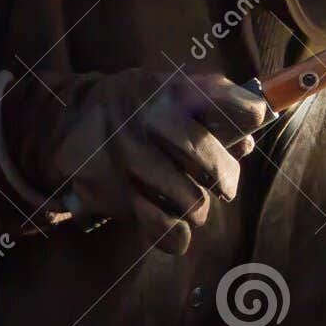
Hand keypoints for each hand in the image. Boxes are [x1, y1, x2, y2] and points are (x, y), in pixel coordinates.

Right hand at [9, 69, 268, 252]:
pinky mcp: (108, 187)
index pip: (234, 105)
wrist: (71, 114)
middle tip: (224, 187)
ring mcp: (128, 153)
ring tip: (190, 203)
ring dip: (197, 209)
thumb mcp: (174, 91)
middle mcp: (152, 117)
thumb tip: (248, 144)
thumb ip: (214, 111)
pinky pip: (159, 225)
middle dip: (226, 181)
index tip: (254, 123)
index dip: (250, 117)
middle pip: (214, 166)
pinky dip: (174, 235)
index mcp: (177, 90)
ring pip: (191, 202)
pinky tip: (175, 230)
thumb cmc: (141, 106)